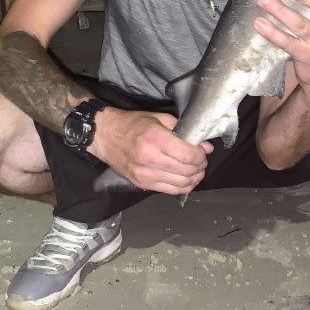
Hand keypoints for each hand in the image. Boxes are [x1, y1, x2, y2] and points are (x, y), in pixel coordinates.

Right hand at [90, 107, 212, 195]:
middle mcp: (149, 159)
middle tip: (202, 160)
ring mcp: (144, 174)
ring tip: (197, 170)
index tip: (204, 151)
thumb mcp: (158, 118)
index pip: (188, 155)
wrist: (105, 136)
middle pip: (187, 171)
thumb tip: (204, 146)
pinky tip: (187, 180)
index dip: (201, 155)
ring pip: (181, 184)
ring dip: (195, 178)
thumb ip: (183, 130)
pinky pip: (170, 191)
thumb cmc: (132, 124)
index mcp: (155, 139)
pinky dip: (184, 187)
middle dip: (200, 166)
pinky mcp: (141, 183)